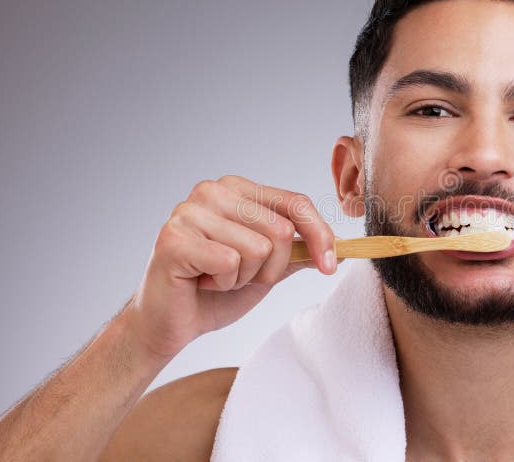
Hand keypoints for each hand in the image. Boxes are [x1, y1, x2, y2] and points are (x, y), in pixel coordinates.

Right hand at [121, 175, 337, 359]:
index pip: (295, 202)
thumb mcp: (267, 270)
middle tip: (239, 277)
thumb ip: (298, 254)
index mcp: (236, 189)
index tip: (329, 266)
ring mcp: (189, 211)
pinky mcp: (174, 238)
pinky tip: (201, 282)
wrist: (170, 324)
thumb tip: (342, 249)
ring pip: (257, 248)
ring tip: (216, 278)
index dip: (319, 235)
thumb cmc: (215, 293)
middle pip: (281, 229)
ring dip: (244, 278)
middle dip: (271, 268)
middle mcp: (212, 191)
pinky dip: (223, 284)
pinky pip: (230, 262)